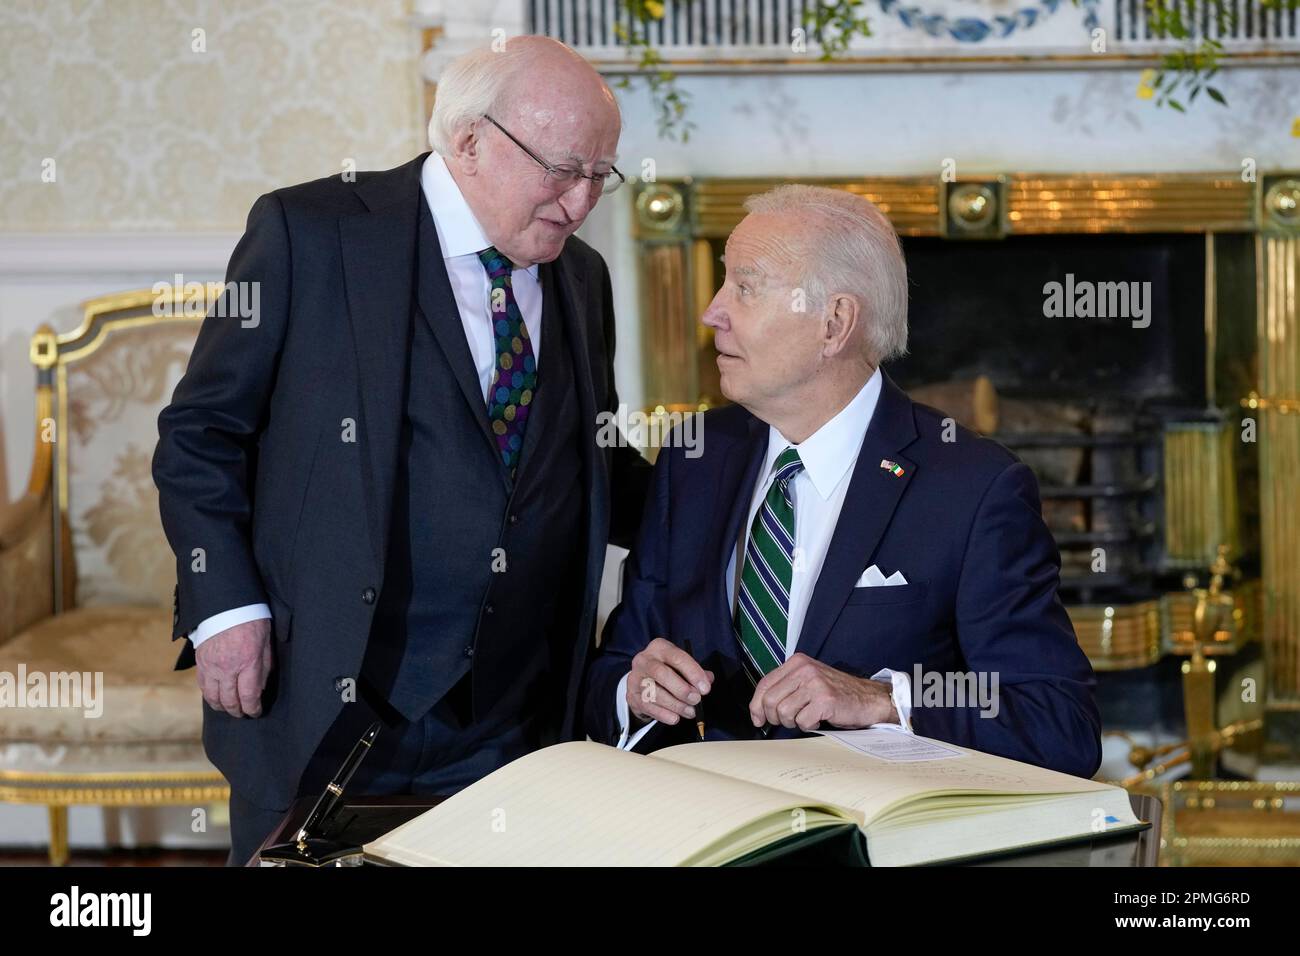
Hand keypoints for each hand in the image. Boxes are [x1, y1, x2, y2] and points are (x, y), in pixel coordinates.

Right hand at [196, 618, 272, 717]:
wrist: (225, 604)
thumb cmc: (251, 620)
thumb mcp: (266, 642)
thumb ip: (264, 667)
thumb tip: (260, 688)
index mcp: (247, 662)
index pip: (249, 696)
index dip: (253, 709)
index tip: (256, 712)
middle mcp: (227, 668)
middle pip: (230, 701)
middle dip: (238, 711)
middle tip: (243, 714)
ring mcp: (211, 666)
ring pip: (213, 697)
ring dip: (222, 707)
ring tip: (230, 709)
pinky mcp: (200, 662)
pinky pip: (203, 686)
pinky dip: (210, 696)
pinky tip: (216, 698)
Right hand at [626, 637, 713, 725]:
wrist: (641, 680)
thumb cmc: (667, 670)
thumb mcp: (680, 665)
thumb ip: (695, 671)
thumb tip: (708, 679)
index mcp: (659, 648)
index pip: (677, 657)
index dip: (693, 673)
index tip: (705, 688)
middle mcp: (644, 660)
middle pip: (661, 674)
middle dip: (682, 689)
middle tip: (696, 700)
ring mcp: (636, 678)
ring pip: (655, 693)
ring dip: (676, 705)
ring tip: (690, 711)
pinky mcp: (632, 695)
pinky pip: (649, 707)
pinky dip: (664, 714)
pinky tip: (675, 718)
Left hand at [749, 653, 897, 731]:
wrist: (868, 698)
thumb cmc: (836, 694)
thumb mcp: (807, 682)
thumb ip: (785, 689)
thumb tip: (758, 711)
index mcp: (796, 662)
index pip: (764, 684)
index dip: (756, 705)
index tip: (758, 719)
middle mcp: (804, 669)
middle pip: (770, 700)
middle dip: (775, 717)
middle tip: (789, 721)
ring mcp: (815, 683)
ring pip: (784, 713)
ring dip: (793, 722)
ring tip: (807, 717)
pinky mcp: (825, 699)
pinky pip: (802, 721)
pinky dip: (808, 726)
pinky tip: (818, 719)